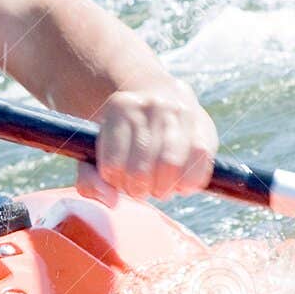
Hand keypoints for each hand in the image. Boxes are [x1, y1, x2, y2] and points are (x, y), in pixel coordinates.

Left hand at [77, 82, 217, 202]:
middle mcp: (151, 105)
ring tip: (158, 188)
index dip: (115, 181)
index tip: (117, 179)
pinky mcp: (205, 125)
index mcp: (119, 107)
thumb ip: (89, 176)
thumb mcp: (95, 144)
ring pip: (169, 165)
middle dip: (138, 189)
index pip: (112, 164)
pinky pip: (198, 161)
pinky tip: (180, 185)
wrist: (159, 93)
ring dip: (163, 188)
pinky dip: (189, 182)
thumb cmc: (122, 130)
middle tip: (139, 188)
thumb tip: (111, 200)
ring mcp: (180, 113)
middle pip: (140, 169)